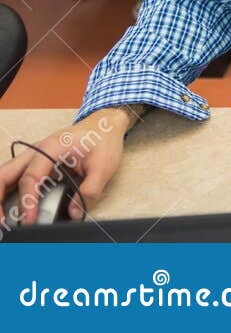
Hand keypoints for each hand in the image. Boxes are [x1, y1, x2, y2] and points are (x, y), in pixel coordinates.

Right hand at [0, 107, 134, 222]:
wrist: (105, 124)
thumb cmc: (103, 139)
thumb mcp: (104, 165)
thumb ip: (89, 190)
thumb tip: (75, 213)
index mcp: (51, 148)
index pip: (30, 177)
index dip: (28, 201)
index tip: (29, 220)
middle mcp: (36, 151)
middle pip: (4, 175)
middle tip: (2, 222)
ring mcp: (33, 156)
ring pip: (5, 175)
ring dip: (1, 196)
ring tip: (4, 219)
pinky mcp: (36, 163)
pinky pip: (15, 178)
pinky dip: (9, 193)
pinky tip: (12, 208)